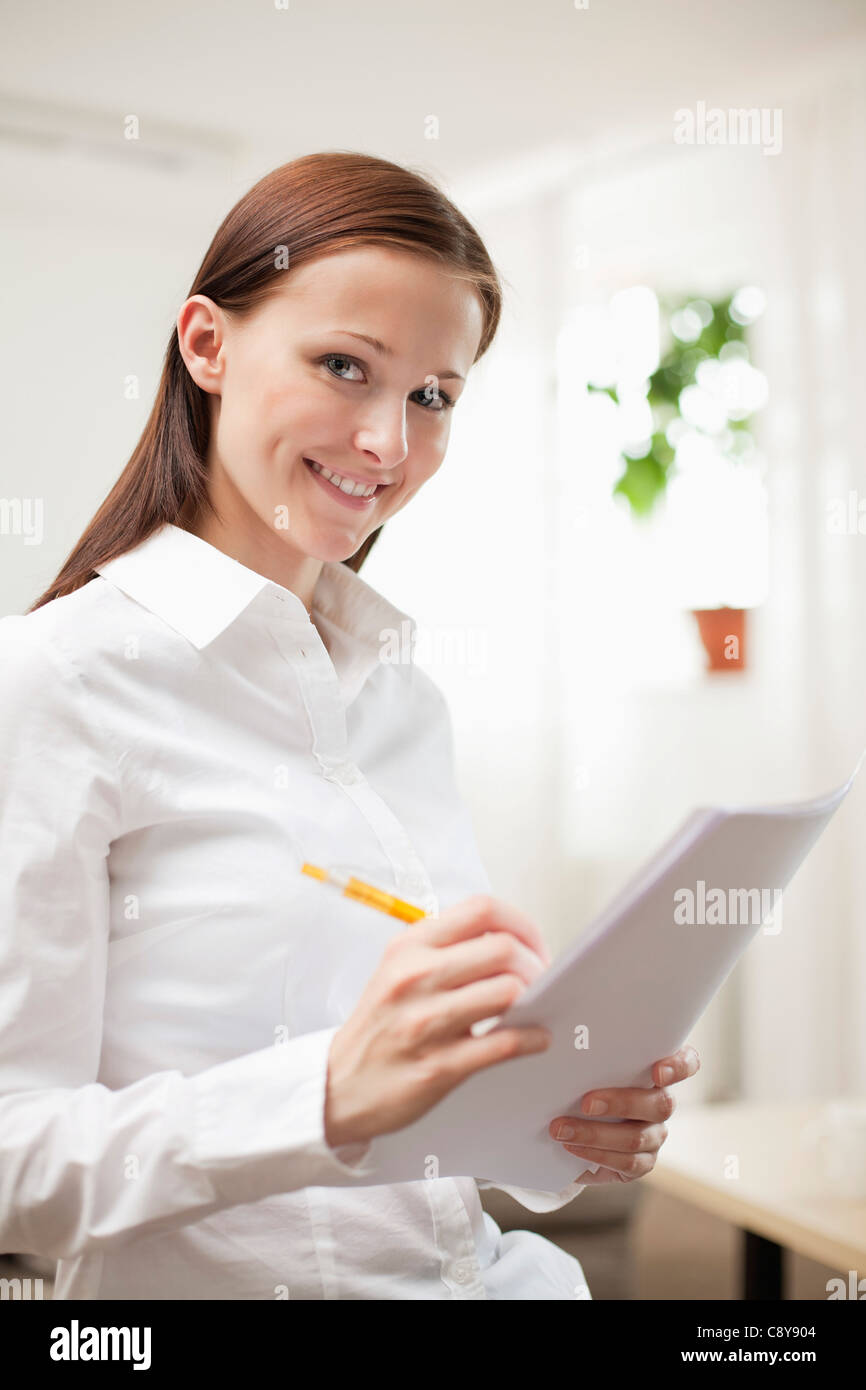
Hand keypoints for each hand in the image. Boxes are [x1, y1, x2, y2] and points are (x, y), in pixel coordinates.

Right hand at [324, 895, 553, 1149]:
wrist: (338, 1085)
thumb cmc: (379, 1026)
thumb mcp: (398, 969)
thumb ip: (446, 949)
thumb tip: (510, 942)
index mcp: (410, 947)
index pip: (482, 910)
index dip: (521, 924)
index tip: (533, 944)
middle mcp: (415, 977)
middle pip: (503, 949)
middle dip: (535, 965)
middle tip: (542, 980)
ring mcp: (425, 1022)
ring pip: (508, 992)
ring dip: (536, 1000)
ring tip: (535, 1008)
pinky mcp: (438, 1065)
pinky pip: (504, 1043)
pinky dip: (532, 1038)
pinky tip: (534, 1038)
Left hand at [547, 1046, 700, 1183]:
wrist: (574, 1124)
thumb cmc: (586, 1082)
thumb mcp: (592, 1065)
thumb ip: (595, 1056)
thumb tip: (559, 1040)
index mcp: (659, 1071)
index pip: (687, 1063)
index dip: (678, 1068)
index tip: (657, 1072)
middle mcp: (662, 1103)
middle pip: (660, 1104)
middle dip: (621, 1103)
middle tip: (585, 1103)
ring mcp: (655, 1134)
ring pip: (637, 1137)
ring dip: (595, 1134)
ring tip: (561, 1130)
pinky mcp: (643, 1162)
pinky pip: (626, 1162)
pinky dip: (596, 1154)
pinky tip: (571, 1147)